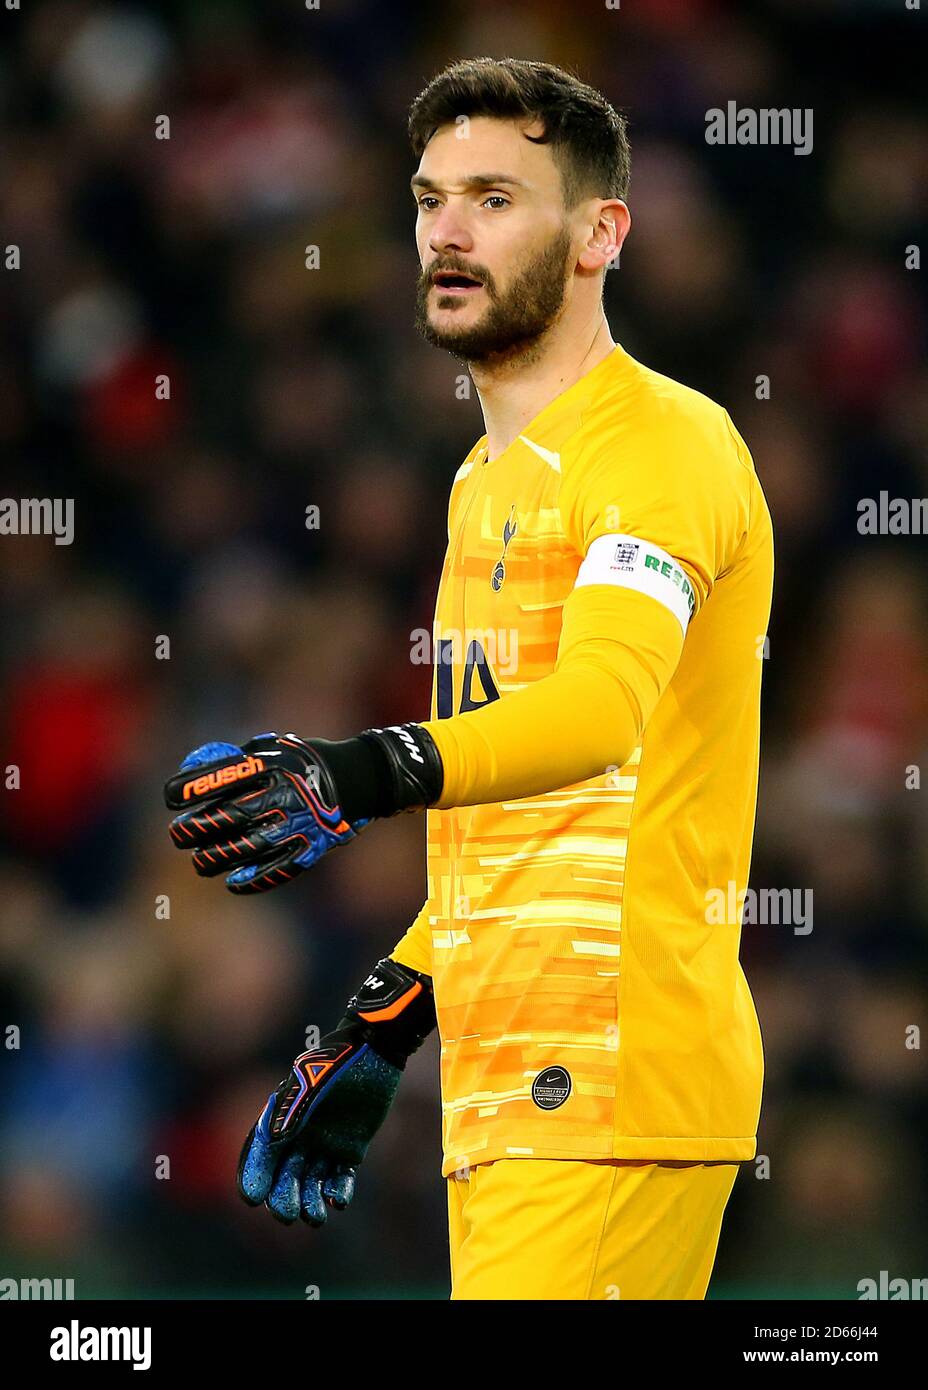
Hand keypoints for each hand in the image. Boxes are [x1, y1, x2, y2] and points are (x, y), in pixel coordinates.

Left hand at [164, 733, 367, 894]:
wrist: (357, 780)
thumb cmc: (301, 762)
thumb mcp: (271, 748)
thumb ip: (234, 760)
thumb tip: (190, 773)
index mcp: (272, 764)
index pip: (221, 777)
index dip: (189, 787)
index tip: (171, 796)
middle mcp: (284, 794)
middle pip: (229, 816)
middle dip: (195, 828)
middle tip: (178, 834)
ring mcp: (299, 824)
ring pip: (248, 848)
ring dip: (216, 858)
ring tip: (199, 862)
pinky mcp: (312, 848)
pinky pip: (277, 870)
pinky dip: (253, 880)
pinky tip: (233, 883)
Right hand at [237, 1025, 400, 1224]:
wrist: (374, 1049)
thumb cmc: (338, 1060)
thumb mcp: (313, 1080)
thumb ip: (294, 1107)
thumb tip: (272, 1138)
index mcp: (282, 1116)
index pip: (261, 1151)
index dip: (254, 1174)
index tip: (252, 1198)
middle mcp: (300, 1134)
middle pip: (284, 1174)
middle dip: (283, 1196)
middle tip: (287, 1215)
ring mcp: (325, 1143)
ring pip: (311, 1181)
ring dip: (309, 1201)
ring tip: (314, 1217)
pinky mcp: (349, 1149)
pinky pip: (340, 1177)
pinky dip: (338, 1192)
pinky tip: (338, 1201)